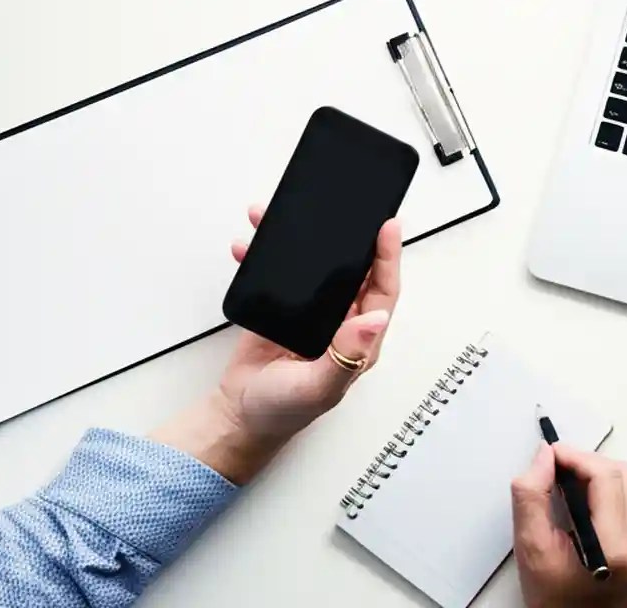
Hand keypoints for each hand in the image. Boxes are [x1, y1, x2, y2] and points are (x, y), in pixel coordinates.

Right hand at [151, 205, 401, 483]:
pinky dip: (264, 257)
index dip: (388, 257)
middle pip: (352, 270)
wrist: (239, 416)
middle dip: (347, 238)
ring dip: (301, 241)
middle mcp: (339, 323)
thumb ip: (346, 356)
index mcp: (359, 340)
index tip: (387, 227)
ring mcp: (310, 315)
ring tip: (279, 217)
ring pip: (315, 267)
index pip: (382, 290)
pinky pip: (278, 274)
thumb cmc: (283, 412)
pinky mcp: (280, 309)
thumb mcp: (318, 388)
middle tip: (343, 210)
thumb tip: (374, 322)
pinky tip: (252, 246)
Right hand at [511, 444, 626, 607]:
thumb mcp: (530, 549)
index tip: (551, 453)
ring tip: (565, 483)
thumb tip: (543, 458)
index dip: (576, 457)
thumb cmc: (554, 605)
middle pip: (621, 475)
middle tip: (555, 465)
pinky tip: (580, 501)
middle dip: (586, 462)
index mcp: (614, 548)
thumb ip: (532, 497)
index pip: (605, 478)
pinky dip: (604, 492)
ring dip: (596, 475)